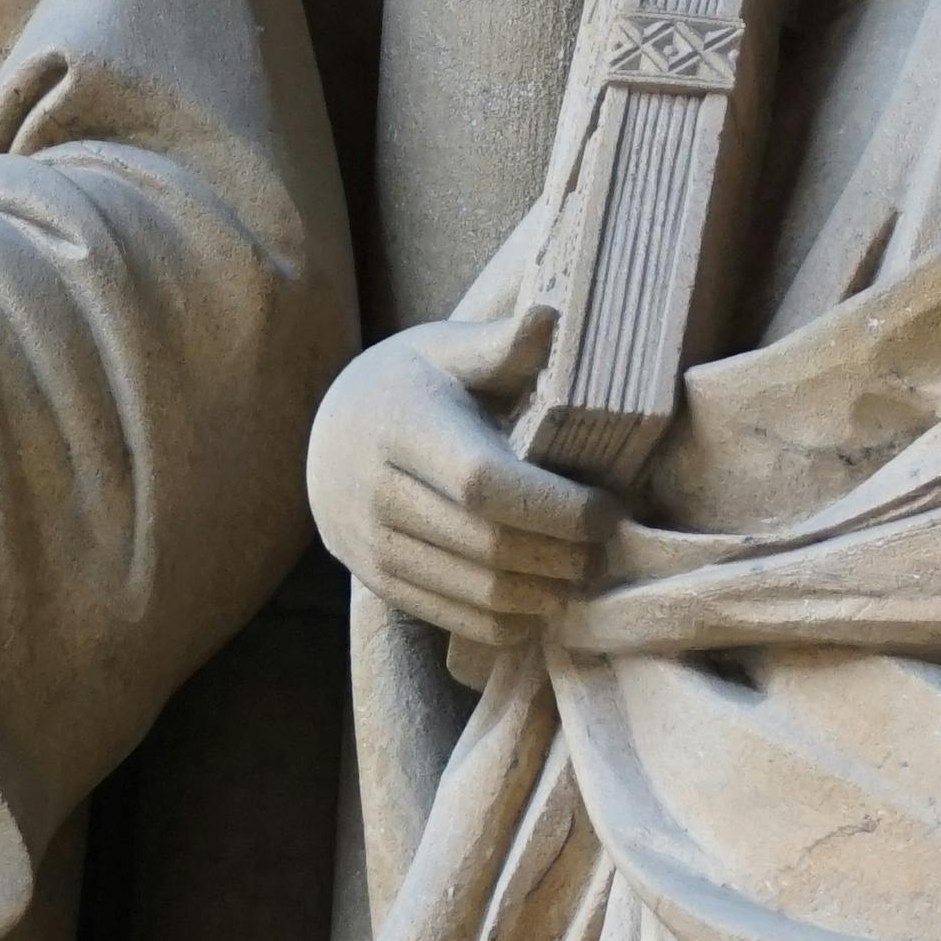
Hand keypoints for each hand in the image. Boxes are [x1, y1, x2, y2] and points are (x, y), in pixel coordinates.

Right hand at [309, 308, 610, 652]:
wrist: (332, 437)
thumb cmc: (413, 387)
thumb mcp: (448, 352)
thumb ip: (500, 346)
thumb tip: (549, 319)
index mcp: (401, 428)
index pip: (484, 485)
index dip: (557, 509)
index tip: (608, 510)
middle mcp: (377, 492)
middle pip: (491, 546)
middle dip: (565, 556)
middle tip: (608, 549)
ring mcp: (372, 545)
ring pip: (480, 592)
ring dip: (547, 594)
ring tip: (584, 574)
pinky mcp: (379, 583)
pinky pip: (458, 619)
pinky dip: (513, 621)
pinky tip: (545, 600)